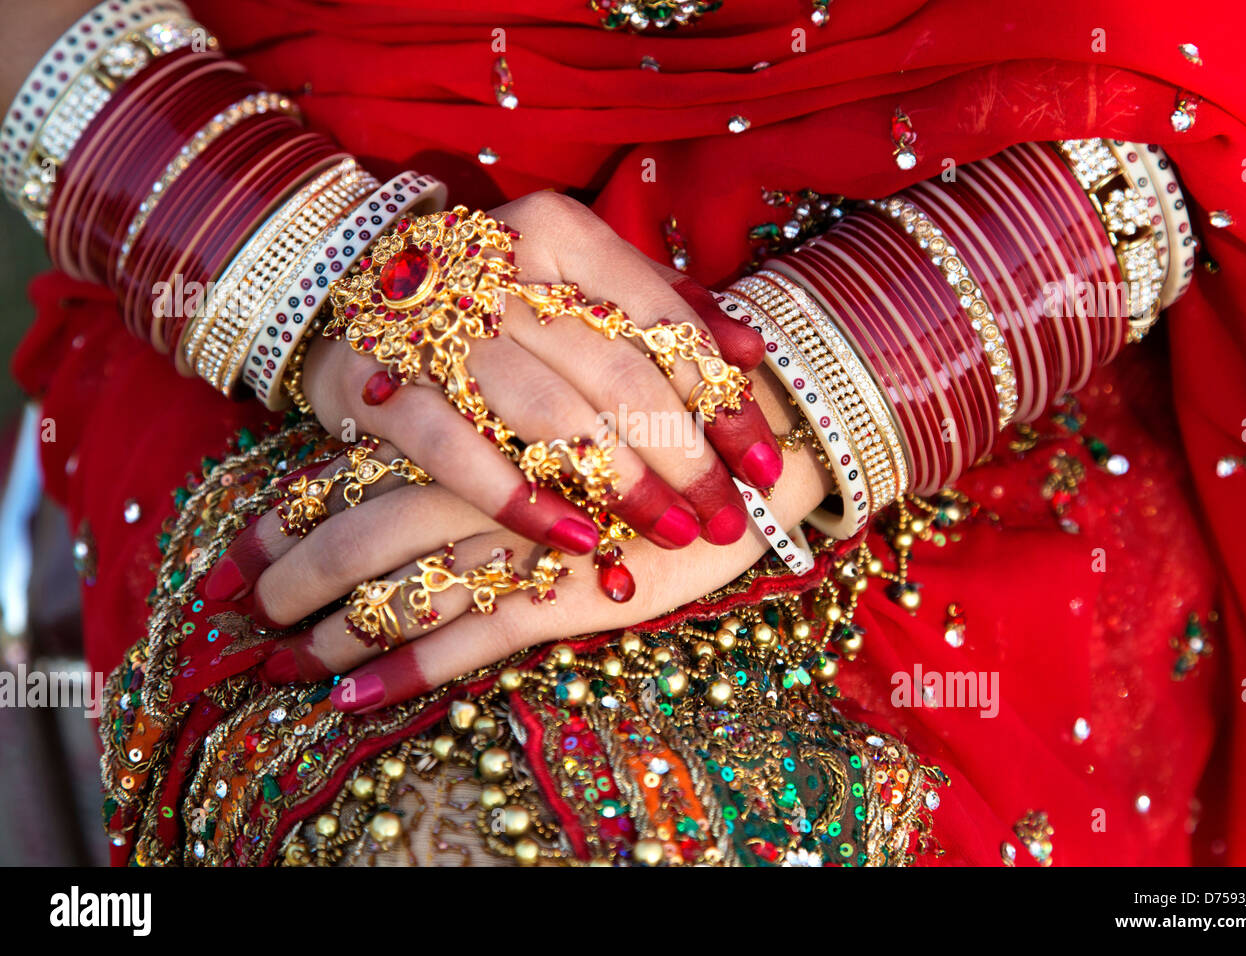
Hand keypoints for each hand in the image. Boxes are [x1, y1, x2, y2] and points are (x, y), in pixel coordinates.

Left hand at [251, 362, 830, 706]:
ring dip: (329, 624)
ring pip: (399, 577)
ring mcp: (527, 529)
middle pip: (365, 517)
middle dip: (292, 569)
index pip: (364, 455)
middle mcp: (491, 463)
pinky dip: (403, 664)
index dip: (294, 501)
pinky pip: (467, 632)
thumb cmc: (673, 400)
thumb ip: (504, 412)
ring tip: (277, 664)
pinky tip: (349, 692)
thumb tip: (405, 446)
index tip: (236, 543)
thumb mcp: (579, 382)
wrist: (770, 430)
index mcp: (484, 405)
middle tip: (237, 608)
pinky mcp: (568, 586)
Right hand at [293, 193, 779, 569]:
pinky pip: (457, 453)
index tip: (765, 464)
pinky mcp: (381, 386)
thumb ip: (665, 306)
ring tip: (670, 531)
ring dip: (618, 482)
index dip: (724, 399)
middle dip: (685, 454)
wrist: (345, 290)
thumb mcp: (579, 277)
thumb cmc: (493, 297)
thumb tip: (753, 352)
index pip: (664, 320)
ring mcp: (434, 327)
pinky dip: (520, 499)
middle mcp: (498, 268)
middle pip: (617, 372)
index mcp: (557, 231)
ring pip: (549, 412)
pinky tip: (578, 538)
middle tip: (727, 516)